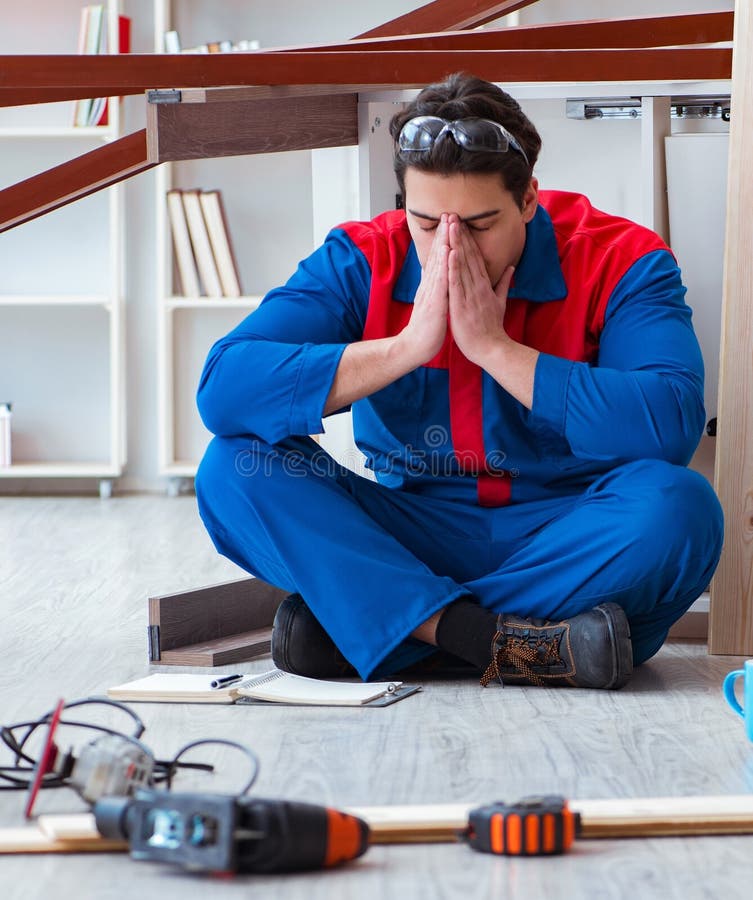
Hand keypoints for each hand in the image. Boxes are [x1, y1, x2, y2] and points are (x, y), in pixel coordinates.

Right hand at [395, 215, 449, 367]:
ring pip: (438, 264)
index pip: (440, 258)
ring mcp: (431, 293)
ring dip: (443, 244)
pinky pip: (439, 283)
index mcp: (433, 285)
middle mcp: (430, 285)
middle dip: (444, 234)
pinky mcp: (433, 303)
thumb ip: (436, 287)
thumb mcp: (434, 302)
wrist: (416, 346)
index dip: (445, 239)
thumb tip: (436, 273)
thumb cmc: (428, 327)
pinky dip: (443, 267)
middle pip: (437, 256)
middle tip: (449, 213)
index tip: (451, 222)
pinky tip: (447, 254)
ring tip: (448, 226)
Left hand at [448, 216, 513, 365]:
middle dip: (460, 235)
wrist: (491, 348)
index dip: (468, 239)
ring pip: (462, 265)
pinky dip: (453, 267)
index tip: (461, 222)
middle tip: (453, 214)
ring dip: (456, 244)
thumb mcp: (500, 302)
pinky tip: (450, 252)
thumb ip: (503, 284)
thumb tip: (511, 268)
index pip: (475, 257)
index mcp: (484, 285)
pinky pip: (457, 283)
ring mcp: (470, 294)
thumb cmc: (492, 328)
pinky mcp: (461, 304)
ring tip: (450, 226)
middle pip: (468, 256)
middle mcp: (478, 286)